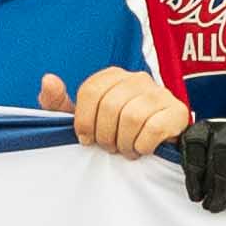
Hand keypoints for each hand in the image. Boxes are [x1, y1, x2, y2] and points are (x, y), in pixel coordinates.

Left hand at [43, 69, 194, 159]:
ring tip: (126, 149)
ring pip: (132, 117)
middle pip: (111, 106)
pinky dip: (142, 145)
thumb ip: (58, 103)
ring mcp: (160, 93)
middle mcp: (138, 78)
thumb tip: (48, 79)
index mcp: (113, 76)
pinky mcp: (177, 111)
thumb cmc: (113, 130)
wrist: (153, 144)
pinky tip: (142, 148)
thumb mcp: (82, 119)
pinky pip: (153, 128)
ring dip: (124, 142)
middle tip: (109, 147)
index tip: (86, 138)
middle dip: (105, 135)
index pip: (91, 91)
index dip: (84, 120)